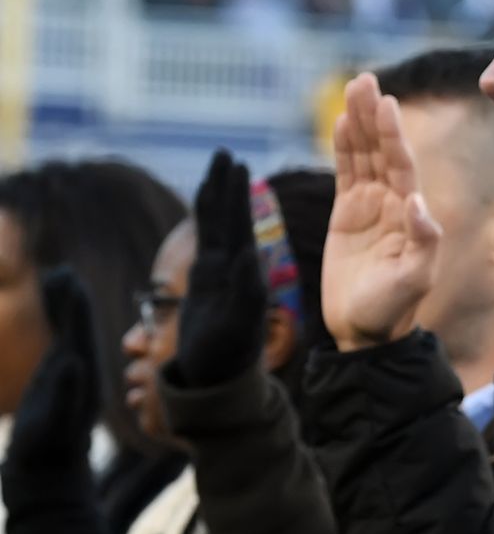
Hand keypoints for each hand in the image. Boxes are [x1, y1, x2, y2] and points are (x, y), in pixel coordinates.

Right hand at [6, 268, 100, 470]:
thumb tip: (73, 362)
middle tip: (63, 271)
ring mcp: (72, 377)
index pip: (80, 333)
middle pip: (79, 327)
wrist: (49, 476)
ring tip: (56, 280)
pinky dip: (57, 327)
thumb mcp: (51, 425)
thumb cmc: (45, 453)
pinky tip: (53, 316)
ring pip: (70, 333)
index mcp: (83, 377)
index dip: (75, 306)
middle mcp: (82, 373)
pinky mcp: (61, 384)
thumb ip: (63, 395)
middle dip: (72, 299)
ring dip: (65, 309)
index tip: (70, 278)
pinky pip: (61, 345)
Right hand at [175, 150, 267, 386]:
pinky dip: (205, 219)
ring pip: (216, 226)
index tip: (239, 165)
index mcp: (246, 275)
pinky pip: (206, 242)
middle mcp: (234, 269)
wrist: (217, 381)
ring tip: (218, 164)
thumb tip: (249, 255)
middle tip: (226, 152)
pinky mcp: (205, 282)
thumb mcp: (240, 325)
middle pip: (228, 219)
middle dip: (227, 187)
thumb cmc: (230, 360)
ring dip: (217, 196)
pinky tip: (207, 199)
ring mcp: (219, 274)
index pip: (240, 227)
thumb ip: (244, 292)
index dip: (237, 197)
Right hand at [322, 72, 442, 350]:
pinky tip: (343, 122)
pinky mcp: (346, 214)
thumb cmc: (393, 308)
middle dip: (375, 116)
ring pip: (364, 155)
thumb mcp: (415, 278)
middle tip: (365, 80)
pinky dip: (344, 147)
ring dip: (359, 123)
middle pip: (383, 150)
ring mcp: (370, 206)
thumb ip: (423, 241)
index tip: (387, 103)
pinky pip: (346, 173)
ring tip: (354, 88)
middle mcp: (394, 202)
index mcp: (412, 213)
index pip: (402, 165)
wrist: (364, 330)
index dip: (394, 134)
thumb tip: (417, 202)